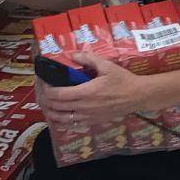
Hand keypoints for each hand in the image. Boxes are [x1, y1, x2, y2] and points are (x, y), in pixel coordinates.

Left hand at [37, 54, 155, 123]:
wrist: (137, 96)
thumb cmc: (122, 80)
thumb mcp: (107, 65)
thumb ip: (88, 59)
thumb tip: (71, 55)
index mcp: (86, 92)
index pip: (57, 94)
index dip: (46, 89)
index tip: (44, 82)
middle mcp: (83, 107)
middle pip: (55, 107)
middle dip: (44, 99)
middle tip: (42, 90)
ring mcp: (87, 116)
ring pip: (60, 119)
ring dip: (50, 111)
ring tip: (47, 103)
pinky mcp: (91, 122)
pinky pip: (71, 124)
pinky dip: (61, 120)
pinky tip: (60, 113)